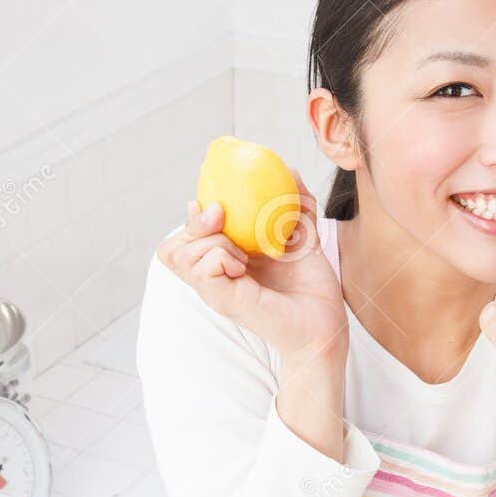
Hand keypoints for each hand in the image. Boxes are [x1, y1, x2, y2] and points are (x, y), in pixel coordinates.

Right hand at [156, 168, 345, 367]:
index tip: (219, 206)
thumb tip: (291, 172)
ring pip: (179, 254)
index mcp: (223, 263)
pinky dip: (221, 257)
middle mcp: (212, 278)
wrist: (324, 324)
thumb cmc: (312, 288)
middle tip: (221, 217)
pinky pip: (202, 267)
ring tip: (243, 253)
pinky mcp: (222, 301)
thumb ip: (296, 206)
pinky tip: (244, 266)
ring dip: (210, 242)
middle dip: (192, 224)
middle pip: (171, 247)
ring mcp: (214, 291)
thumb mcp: (303, 237)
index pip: (185, 238)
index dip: (193, 217)